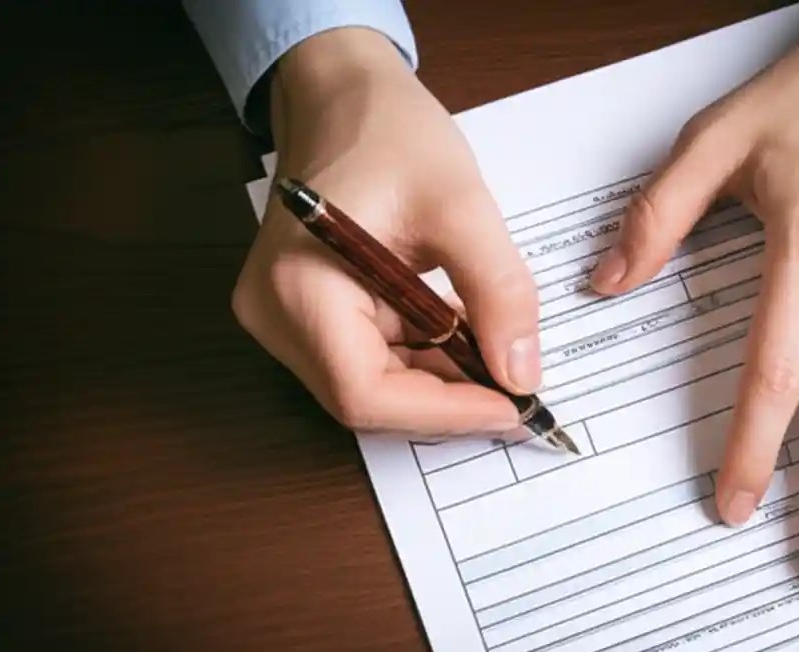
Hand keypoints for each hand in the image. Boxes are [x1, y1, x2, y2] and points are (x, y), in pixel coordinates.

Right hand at [234, 29, 539, 435]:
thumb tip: (522, 374)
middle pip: (368, 396)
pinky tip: (467, 331)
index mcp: (296, 286)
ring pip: (374, 383)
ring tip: (501, 353)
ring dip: (442, 377)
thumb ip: (499, 293)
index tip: (512, 405)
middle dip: (449, 397)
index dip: (446, 410)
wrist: (344, 94)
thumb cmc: (390, 131)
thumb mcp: (462, 207)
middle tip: (519, 389)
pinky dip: (426, 354)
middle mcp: (275, 315)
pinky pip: (372, 356)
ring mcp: (285, 316)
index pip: (365, 392)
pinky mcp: (307, 312)